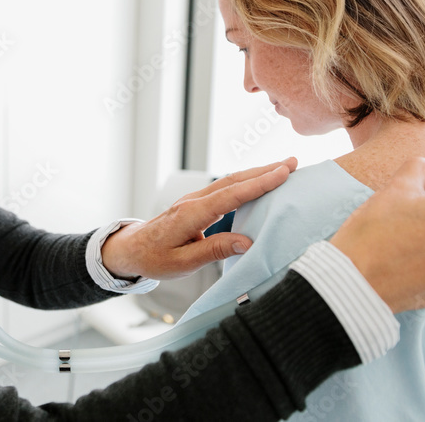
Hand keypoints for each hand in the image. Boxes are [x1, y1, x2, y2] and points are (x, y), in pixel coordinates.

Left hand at [101, 158, 297, 279]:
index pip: (232, 195)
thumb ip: (214, 251)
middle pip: (234, 181)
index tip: (283, 172)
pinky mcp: (196, 203)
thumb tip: (247, 243)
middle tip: (293, 162)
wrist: (130, 249)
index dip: (259, 184)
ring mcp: (194, 200)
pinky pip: (224, 189)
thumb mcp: (183, 263)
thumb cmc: (154, 258)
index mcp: (192, 214)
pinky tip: (258, 182)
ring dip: (257, 174)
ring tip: (283, 167)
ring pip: (230, 182)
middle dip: (265, 170)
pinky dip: (245, 182)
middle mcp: (194, 201)